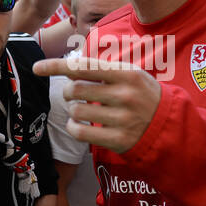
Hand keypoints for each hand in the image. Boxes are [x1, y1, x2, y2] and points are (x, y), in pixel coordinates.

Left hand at [32, 57, 161, 153]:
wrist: (169, 126)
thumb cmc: (145, 95)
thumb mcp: (132, 75)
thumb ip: (103, 70)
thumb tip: (69, 67)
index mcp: (127, 74)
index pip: (83, 66)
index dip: (56, 66)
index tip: (37, 67)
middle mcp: (124, 95)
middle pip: (75, 89)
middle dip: (68, 91)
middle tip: (74, 93)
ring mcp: (122, 119)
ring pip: (76, 111)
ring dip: (72, 110)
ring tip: (81, 109)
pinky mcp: (118, 140)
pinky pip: (80, 133)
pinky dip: (73, 127)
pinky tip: (78, 124)